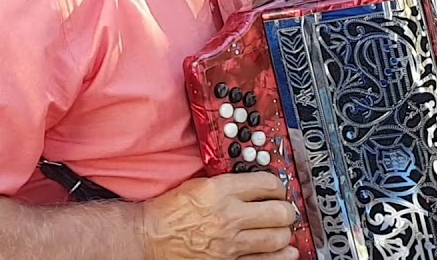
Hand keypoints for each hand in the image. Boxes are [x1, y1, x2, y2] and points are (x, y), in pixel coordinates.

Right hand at [141, 173, 298, 259]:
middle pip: (279, 212)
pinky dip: (281, 256)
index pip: (267, 184)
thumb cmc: (169, 211)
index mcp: (220, 191)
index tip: (278, 190)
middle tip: (284, 210)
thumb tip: (255, 185)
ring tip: (282, 229)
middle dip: (286, 210)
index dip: (278, 187)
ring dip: (284, 232)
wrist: (149, 236)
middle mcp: (228, 216)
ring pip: (276, 237)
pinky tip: (286, 251)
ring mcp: (230, 243)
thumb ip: (228, 183)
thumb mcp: (198, 184)